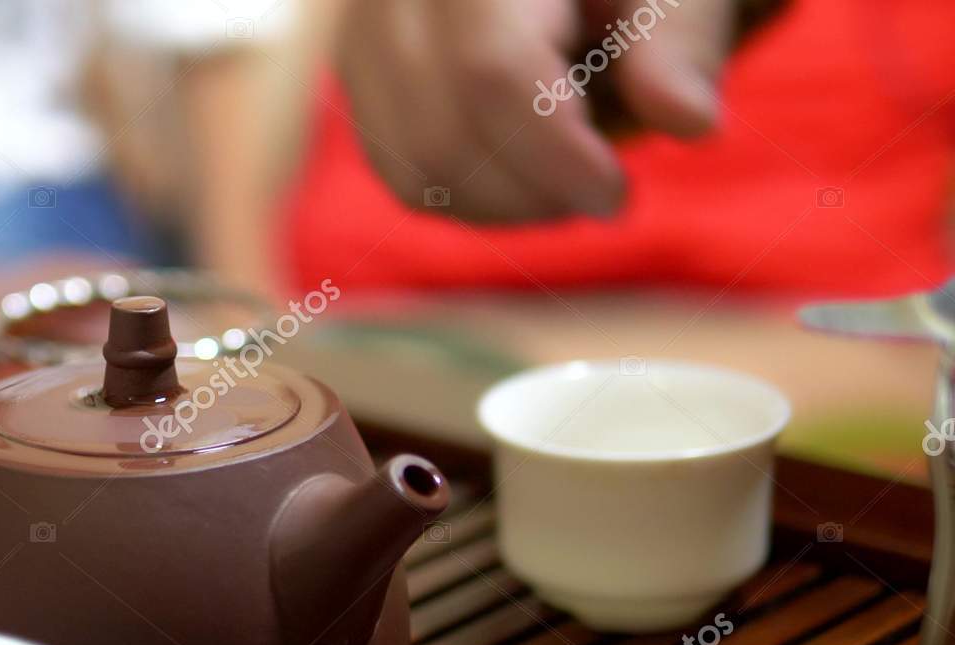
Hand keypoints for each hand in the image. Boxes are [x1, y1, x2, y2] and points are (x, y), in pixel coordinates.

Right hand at [335, 0, 734, 222]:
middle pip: (441, 137)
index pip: (491, 75)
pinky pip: (398, 169)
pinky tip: (520, 172)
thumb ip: (678, 45)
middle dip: (531, 193)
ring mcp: (362, 34)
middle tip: (599, 193)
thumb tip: (692, 123)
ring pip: (412, 168)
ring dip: (502, 205)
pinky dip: (467, 195)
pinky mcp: (357, 74)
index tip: (616, 193)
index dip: (556, 156)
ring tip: (563, 180)